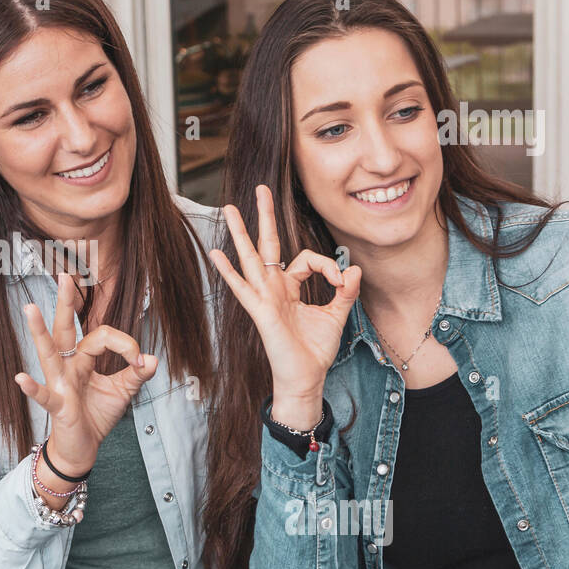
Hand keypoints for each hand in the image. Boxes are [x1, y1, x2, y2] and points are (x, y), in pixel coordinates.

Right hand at [14, 272, 157, 483]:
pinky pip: (44, 395)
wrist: (82, 449)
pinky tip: (20, 378)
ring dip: (39, 332)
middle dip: (65, 303)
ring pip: (49, 354)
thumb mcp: (121, 392)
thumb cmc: (96, 416)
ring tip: (30, 309)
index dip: (125, 344)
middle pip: (65, 330)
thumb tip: (153, 359)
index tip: (140, 361)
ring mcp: (59, 384)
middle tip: (64, 276)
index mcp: (83, 360)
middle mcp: (68, 367)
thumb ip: (136, 375)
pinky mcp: (58, 406)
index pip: (102, 337)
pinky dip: (32, 387)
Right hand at [208, 184, 360, 424]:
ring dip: (241, 233)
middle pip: (267, 245)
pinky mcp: (261, 313)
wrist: (306, 378)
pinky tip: (216, 255)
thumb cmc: (315, 350)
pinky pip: (243, 289)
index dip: (328, 266)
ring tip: (230, 209)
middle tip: (260, 190)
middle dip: (264, 217)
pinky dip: (229, 272)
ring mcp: (264, 299)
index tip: (342, 281)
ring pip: (250, 259)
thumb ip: (344, 292)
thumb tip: (353, 269)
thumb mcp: (336, 316)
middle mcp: (273, 289)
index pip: (306, 260)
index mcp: (289, 288)